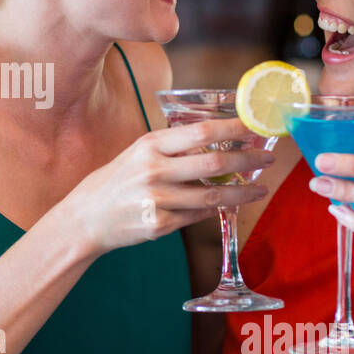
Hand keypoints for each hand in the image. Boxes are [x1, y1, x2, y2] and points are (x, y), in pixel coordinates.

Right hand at [60, 118, 274, 254]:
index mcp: (150, 145)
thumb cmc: (115, 181)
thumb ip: (172, 147)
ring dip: (243, 192)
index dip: (234, 129)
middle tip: (268, 158)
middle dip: (248, 160)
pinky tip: (231, 204)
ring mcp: (157, 200)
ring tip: (260, 187)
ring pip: (213, 197)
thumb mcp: (138, 153)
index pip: (202, 132)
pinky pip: (198, 216)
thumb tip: (217, 140)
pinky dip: (217, 210)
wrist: (85, 218)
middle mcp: (154, 171)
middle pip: (214, 164)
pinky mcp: (159, 225)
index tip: (256, 127)